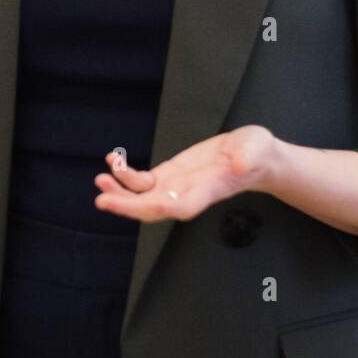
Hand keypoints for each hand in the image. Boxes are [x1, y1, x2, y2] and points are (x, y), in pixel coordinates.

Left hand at [93, 124, 278, 222]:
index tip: (143, 202)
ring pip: (143, 198)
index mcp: (208, 190)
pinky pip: (143, 182)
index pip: (181, 206)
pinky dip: (126, 175)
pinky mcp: (170, 176)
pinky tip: (113, 162)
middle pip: (153, 208)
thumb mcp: (256, 148)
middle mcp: (188, 195)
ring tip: (101, 179)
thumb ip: (249, 156)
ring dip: (120, 192)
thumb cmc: (256, 153)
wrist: (254, 157)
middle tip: (102, 198)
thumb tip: (240, 164)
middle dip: (127, 206)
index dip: (158, 206)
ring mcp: (176, 187)